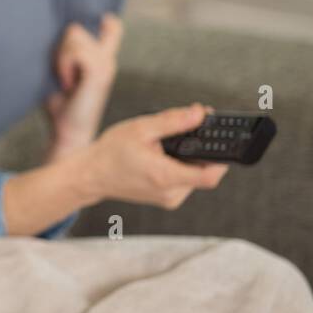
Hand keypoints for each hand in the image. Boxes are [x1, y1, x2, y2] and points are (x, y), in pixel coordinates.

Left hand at [46, 13, 122, 160]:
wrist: (67, 132)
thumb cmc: (60, 106)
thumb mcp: (61, 74)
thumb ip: (65, 54)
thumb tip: (60, 31)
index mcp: (101, 59)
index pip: (112, 29)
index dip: (104, 19)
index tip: (98, 18)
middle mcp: (107, 59)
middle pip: (76, 28)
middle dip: (60, 47)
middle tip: (61, 74)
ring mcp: (106, 64)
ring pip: (74, 36)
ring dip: (60, 58)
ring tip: (65, 80)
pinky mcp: (100, 72)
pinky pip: (75, 53)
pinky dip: (64, 66)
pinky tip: (67, 83)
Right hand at [79, 103, 229, 208]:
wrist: (90, 176)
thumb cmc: (110, 153)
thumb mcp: (141, 129)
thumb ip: (173, 121)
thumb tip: (200, 114)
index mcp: (165, 176)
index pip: (211, 175)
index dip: (223, 159)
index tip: (220, 141)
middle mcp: (170, 192)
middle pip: (204, 171)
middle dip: (200, 151)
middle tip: (184, 134)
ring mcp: (168, 198)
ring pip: (194, 176)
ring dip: (189, 159)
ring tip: (164, 147)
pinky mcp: (165, 199)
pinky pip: (184, 181)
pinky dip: (179, 167)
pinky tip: (161, 157)